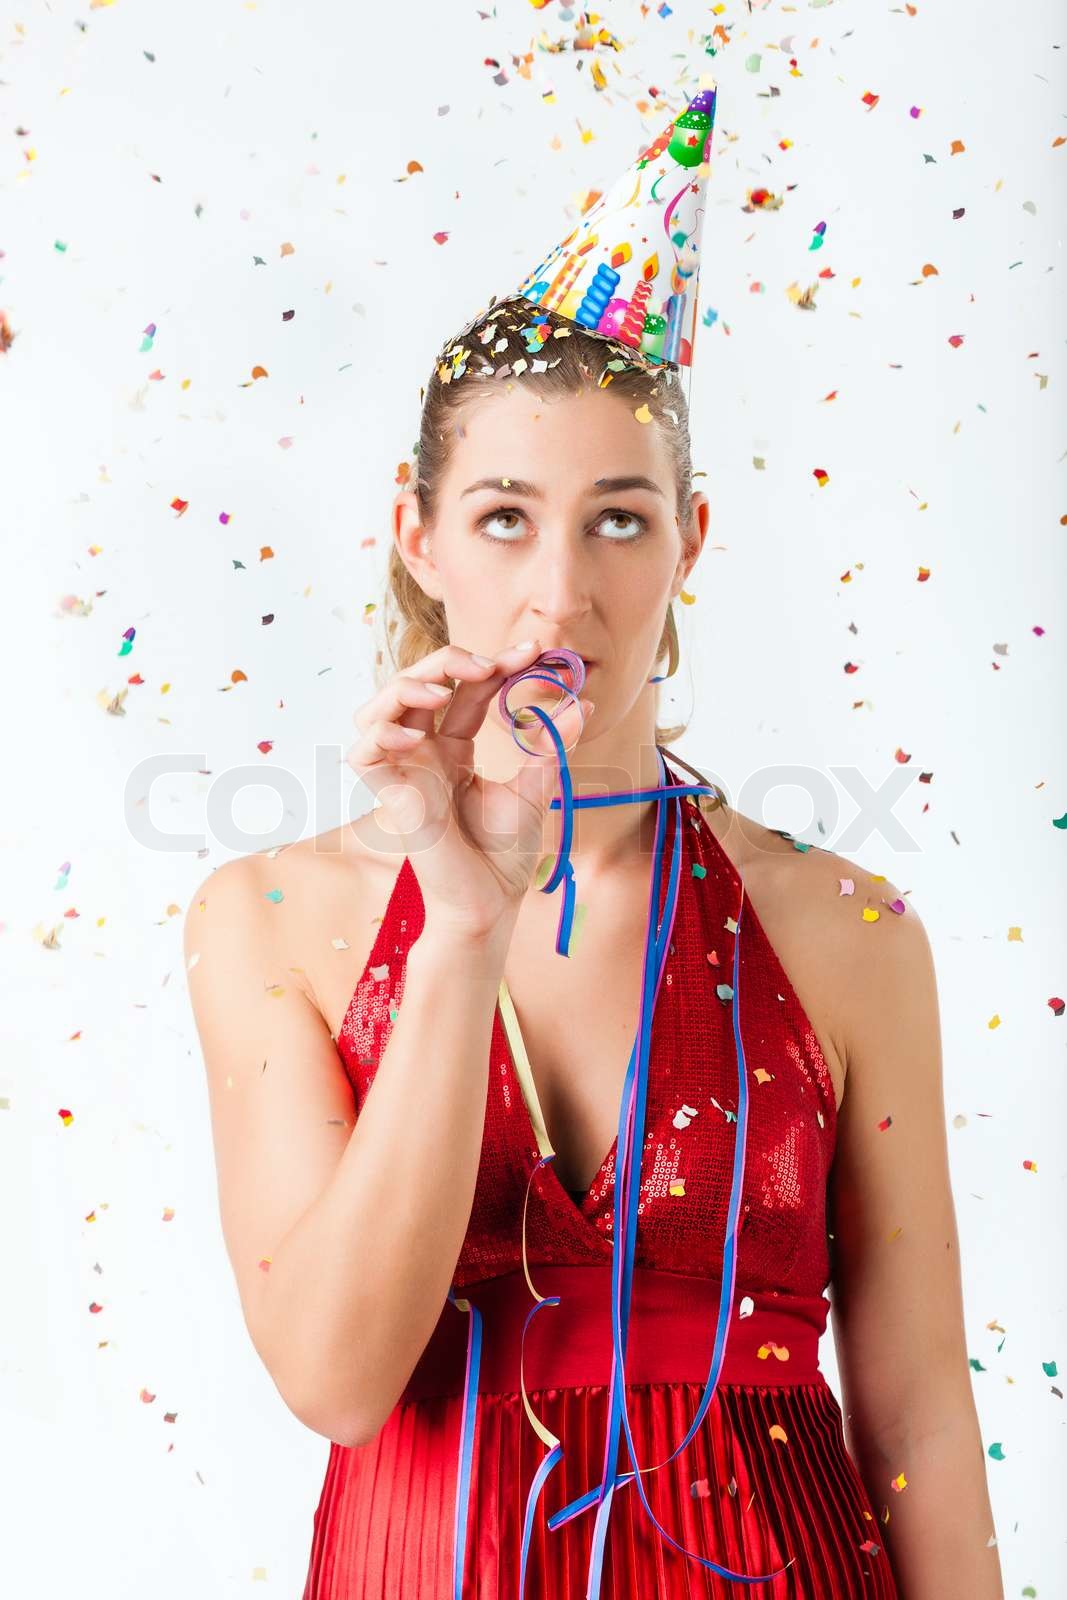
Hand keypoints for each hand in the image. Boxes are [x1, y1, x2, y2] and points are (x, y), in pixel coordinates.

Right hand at [345, 641, 593, 937]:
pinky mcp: (388, 795)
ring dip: (406, 686)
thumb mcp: (536, 787)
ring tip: (445, 690)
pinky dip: (381, 733)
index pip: (465, 689)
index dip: (495, 663)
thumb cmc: (506, 854)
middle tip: (491, 663)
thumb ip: (552, 744)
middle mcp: (423, 752)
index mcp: (453, 747)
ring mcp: (404, 771)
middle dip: (449, 661)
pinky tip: (414, 735)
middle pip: (417, 683)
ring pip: (378, 707)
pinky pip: (363, 752)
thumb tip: (585, 702)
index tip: (533, 651)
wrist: (491, 902)